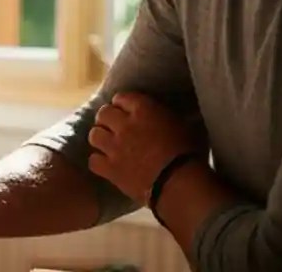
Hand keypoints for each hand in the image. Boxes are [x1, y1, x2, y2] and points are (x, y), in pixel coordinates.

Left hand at [87, 92, 201, 202]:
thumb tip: (157, 114)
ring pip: (94, 135)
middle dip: (107, 118)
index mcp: (143, 109)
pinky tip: (106, 164)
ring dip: (100, 138)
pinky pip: (93, 161)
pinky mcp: (110, 168)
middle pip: (103, 113)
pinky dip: (98, 162)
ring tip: (107, 144)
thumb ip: (162, 115)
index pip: (122, 97)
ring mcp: (115, 147)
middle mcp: (124, 124)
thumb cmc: (188, 152)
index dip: (123, 104)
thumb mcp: (180, 124)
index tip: (126, 110)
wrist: (179, 183)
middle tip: (113, 126)